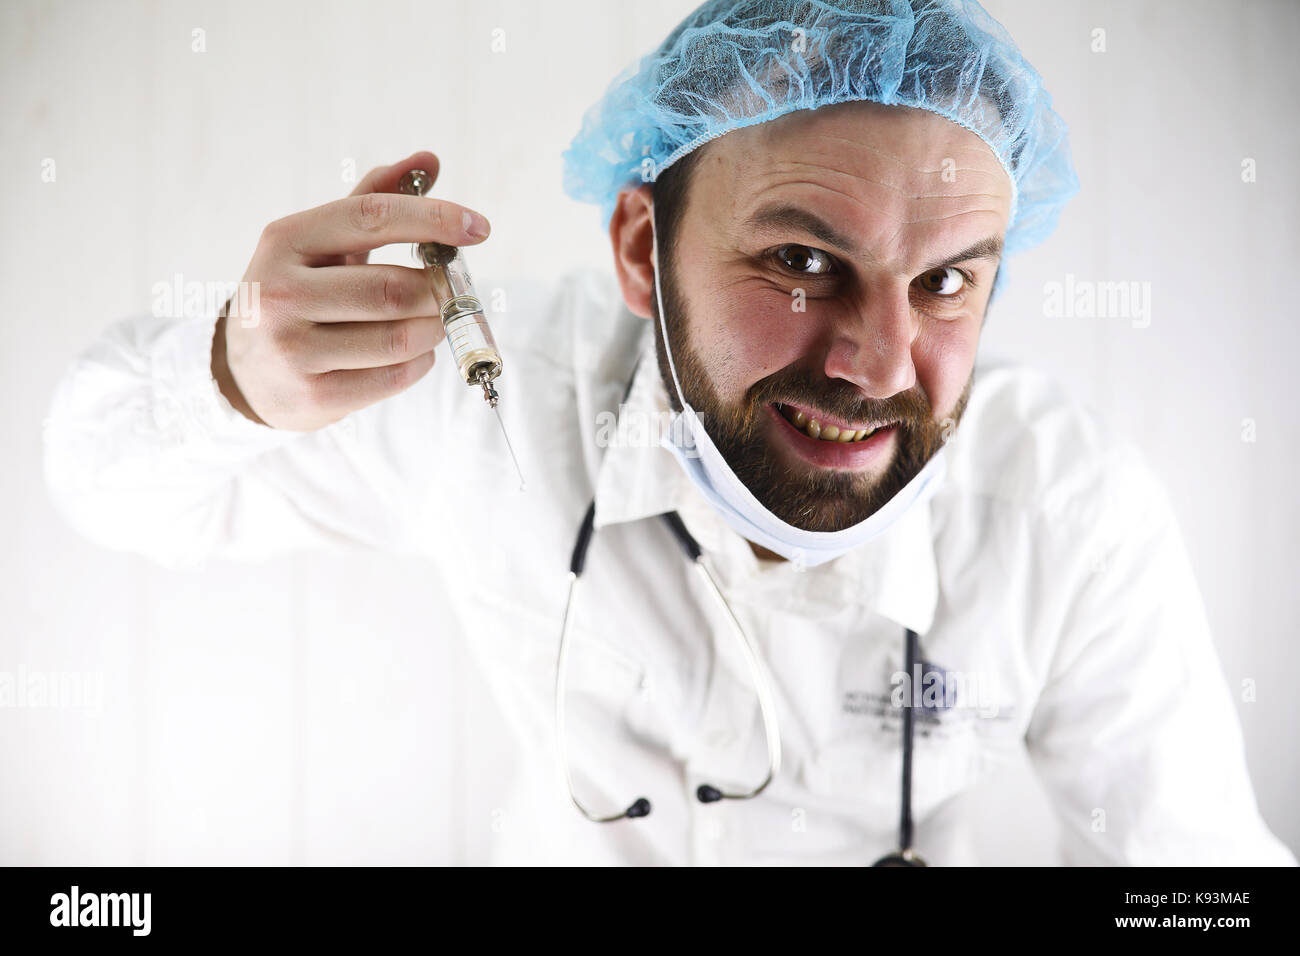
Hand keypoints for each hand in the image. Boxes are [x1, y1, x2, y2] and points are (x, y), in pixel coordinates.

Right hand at [212, 150, 490, 429]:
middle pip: (394, 288)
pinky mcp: (312, 396)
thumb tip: (429, 159)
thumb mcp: (322, 243)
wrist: (243, 371)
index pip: (372, 217)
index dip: (433, 219)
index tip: (479, 228)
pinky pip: (394, 377)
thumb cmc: (298, 294)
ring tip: (431, 323)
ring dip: (433, 329)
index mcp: (285, 240)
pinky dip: (420, 363)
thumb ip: (374, 199)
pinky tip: (415, 354)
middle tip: (449, 292)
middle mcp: (281, 292)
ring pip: (400, 337)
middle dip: (437, 291)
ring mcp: (292, 349)